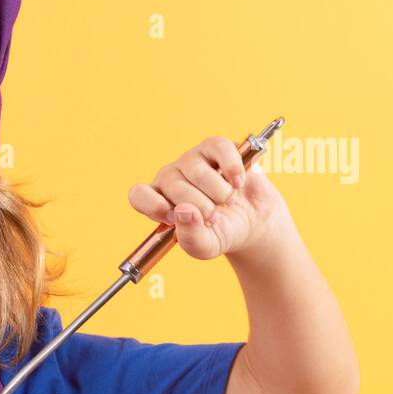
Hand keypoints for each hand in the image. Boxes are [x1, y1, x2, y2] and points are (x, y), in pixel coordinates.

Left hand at [128, 135, 291, 259]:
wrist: (253, 220)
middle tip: (215, 218)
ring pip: (197, 171)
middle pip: (173, 186)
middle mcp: (170, 178)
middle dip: (200, 207)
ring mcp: (192, 160)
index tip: (174, 219)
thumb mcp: (205, 246)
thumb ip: (190, 236)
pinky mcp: (216, 147)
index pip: (138, 195)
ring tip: (228, 201)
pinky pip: (220, 148)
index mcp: (159, 201)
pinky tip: (238, 183)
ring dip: (219, 193)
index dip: (154, 206)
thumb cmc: (221, 232)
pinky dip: (232, 169)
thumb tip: (184, 211)